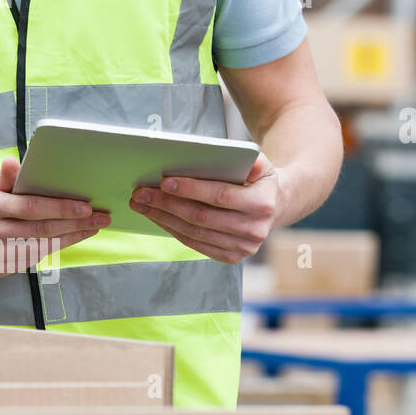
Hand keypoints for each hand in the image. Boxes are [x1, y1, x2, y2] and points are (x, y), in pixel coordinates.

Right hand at [0, 157, 108, 275]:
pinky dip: (52, 250)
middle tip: (100, 220)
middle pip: (40, 231)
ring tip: (91, 230)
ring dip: (69, 240)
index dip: (61, 208)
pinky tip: (68, 240)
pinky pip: (29, 260)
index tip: (87, 208)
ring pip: (38, 249)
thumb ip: (5, 176)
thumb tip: (14, 162)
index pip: (30, 208)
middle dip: (74, 225)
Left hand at [129, 152, 281, 264]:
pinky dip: (172, 229)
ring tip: (141, 204)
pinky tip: (156, 216)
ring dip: (162, 218)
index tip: (164, 181)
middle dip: (167, 204)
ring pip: (193, 233)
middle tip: (140, 193)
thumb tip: (234, 157)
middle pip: (201, 217)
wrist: (274, 206)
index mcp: (262, 204)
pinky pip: (194, 244)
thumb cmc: (258, 181)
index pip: (220, 196)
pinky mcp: (230, 257)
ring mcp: (242, 248)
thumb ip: (250, 161)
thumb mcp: (262, 164)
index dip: (191, 189)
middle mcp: (254, 230)